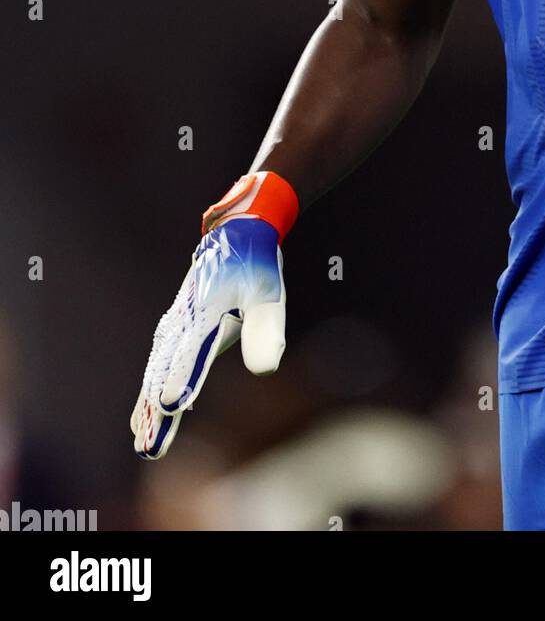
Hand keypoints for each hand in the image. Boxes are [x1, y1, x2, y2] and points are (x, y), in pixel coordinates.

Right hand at [132, 171, 296, 459]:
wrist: (239, 231)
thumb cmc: (256, 263)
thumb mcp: (268, 293)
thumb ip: (265, 329)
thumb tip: (265, 369)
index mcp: (205, 311)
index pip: (190, 352)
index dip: (181, 378)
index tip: (171, 408)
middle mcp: (185, 319)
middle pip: (166, 368)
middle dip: (157, 408)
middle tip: (148, 447)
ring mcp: (178, 320)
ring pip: (158, 366)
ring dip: (148, 400)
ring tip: (141, 435)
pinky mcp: (179, 322)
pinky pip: (161, 357)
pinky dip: (152, 382)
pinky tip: (148, 404)